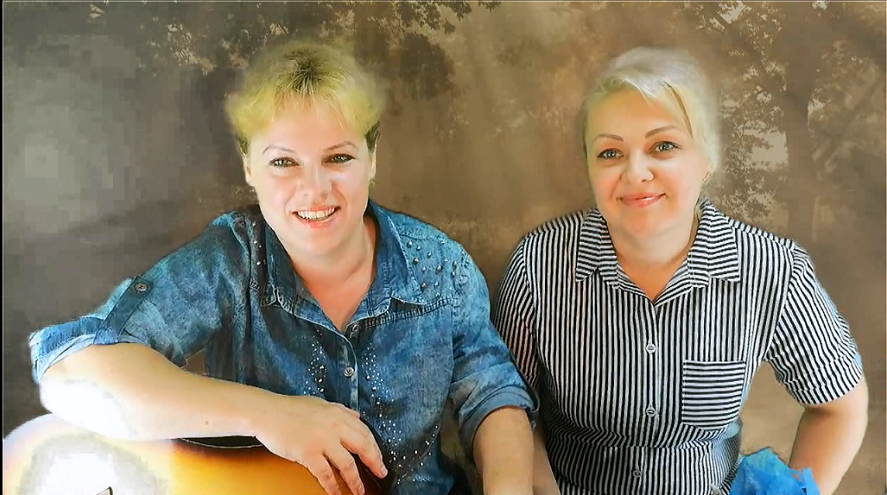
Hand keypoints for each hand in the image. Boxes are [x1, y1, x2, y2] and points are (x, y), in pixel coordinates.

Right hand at [252, 395, 387, 494]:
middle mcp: (334, 426)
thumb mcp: (321, 404)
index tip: (380, 458)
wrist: (267, 412)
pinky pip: (325, 474)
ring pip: (347, 464)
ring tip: (359, 491)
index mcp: (339, 414)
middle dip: (374, 462)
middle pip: (363, 447)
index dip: (375, 447)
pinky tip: (336, 493)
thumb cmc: (290, 409)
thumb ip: (341, 411)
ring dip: (355, 481)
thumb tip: (357, 416)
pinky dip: (333, 486)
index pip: (365, 432)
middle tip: (381, 473)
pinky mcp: (308, 452)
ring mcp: (322, 440)